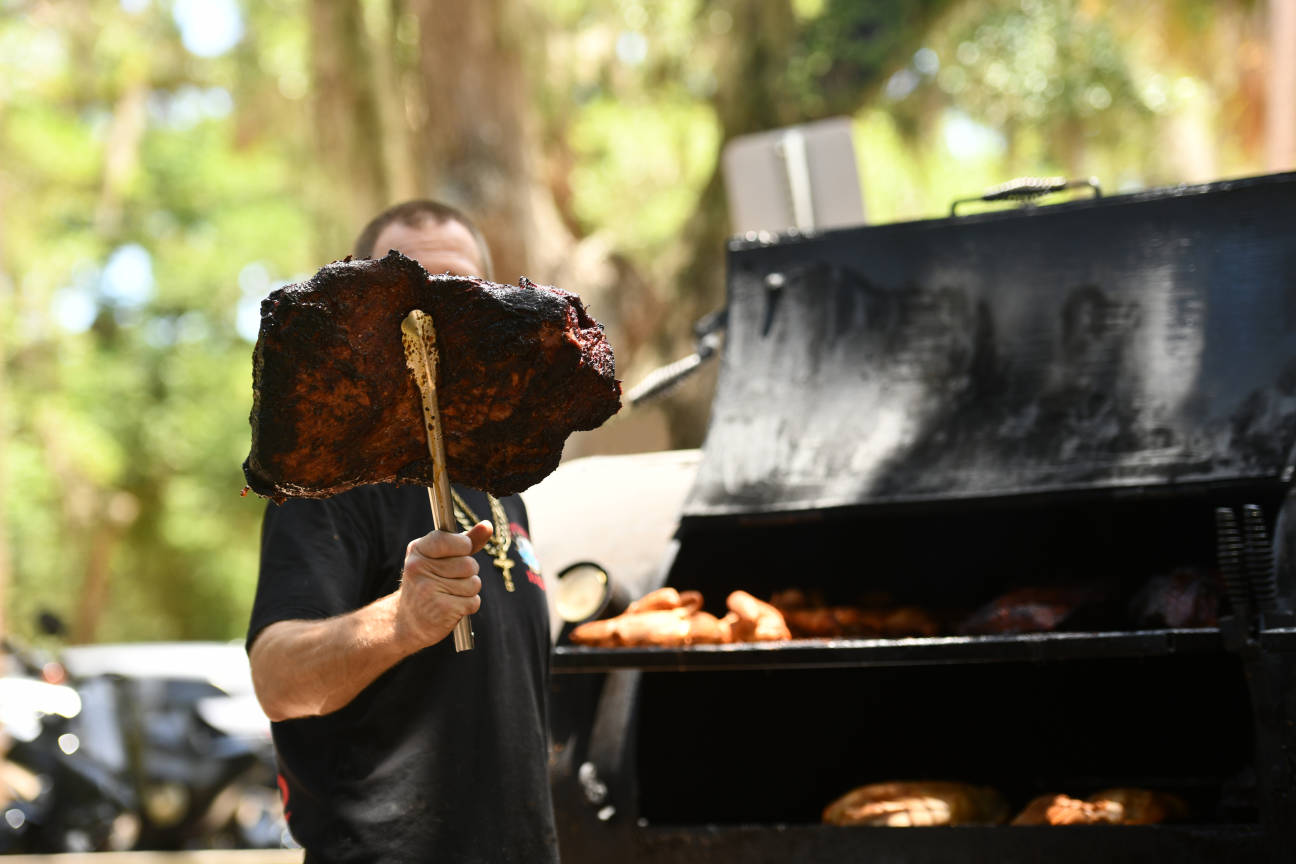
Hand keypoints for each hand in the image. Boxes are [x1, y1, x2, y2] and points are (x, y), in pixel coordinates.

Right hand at [394, 521, 491, 649]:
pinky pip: (473, 602)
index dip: (463, 546)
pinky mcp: (441, 610)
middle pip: (469, 564)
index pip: (449, 539)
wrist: (408, 622)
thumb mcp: (440, 558)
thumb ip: (465, 541)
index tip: (461, 552)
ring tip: (449, 595)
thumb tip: (487, 526)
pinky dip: (468, 606)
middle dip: (468, 574)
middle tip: (449, 580)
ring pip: (474, 584)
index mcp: (418, 550)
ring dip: (469, 591)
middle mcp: (419, 569)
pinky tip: (451, 608)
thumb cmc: (429, 583)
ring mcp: (428, 590)